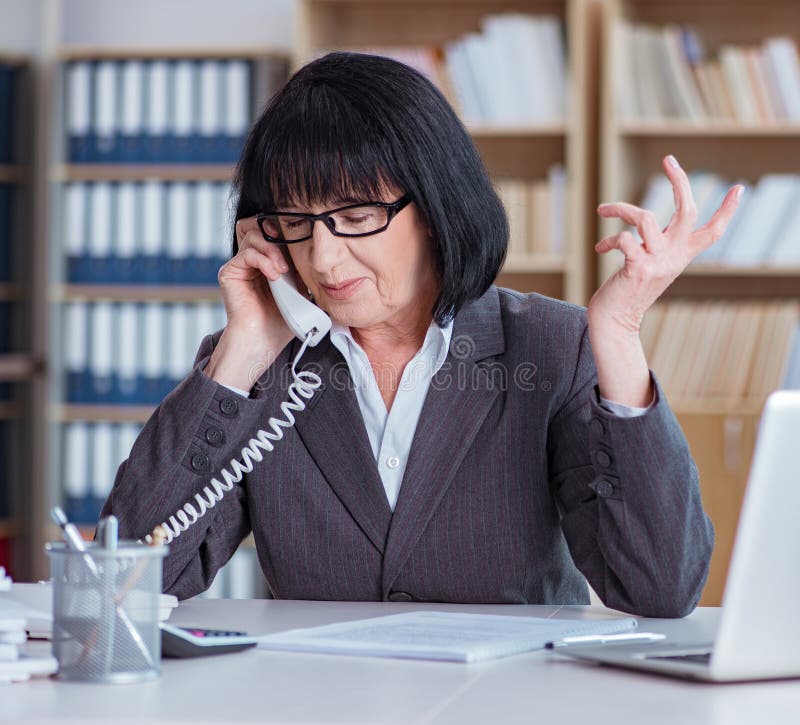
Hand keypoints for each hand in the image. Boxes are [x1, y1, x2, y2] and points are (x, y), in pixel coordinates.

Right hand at [204, 217, 296, 388]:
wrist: (265, 340)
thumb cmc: (282, 321)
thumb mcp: (300, 290)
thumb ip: (303, 271)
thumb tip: (321, 256)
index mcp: (269, 263)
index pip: (276, 236)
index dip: (288, 235)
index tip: (304, 243)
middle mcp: (253, 262)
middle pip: (262, 229)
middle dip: (280, 238)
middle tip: (293, 253)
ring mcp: (240, 266)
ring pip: (254, 236)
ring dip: (273, 250)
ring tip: (283, 270)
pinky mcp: (230, 272)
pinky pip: (247, 254)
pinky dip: (263, 260)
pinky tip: (274, 275)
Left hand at [589, 155, 742, 333]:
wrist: (615, 321)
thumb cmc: (628, 290)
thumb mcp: (649, 265)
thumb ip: (653, 245)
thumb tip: (642, 221)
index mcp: (681, 256)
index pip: (712, 232)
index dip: (727, 211)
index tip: (739, 188)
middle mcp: (673, 258)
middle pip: (687, 211)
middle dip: (680, 181)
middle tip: (669, 159)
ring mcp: (657, 263)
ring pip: (645, 218)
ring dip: (620, 209)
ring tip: (604, 210)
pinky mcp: (638, 269)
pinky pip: (624, 239)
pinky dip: (608, 239)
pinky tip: (600, 249)